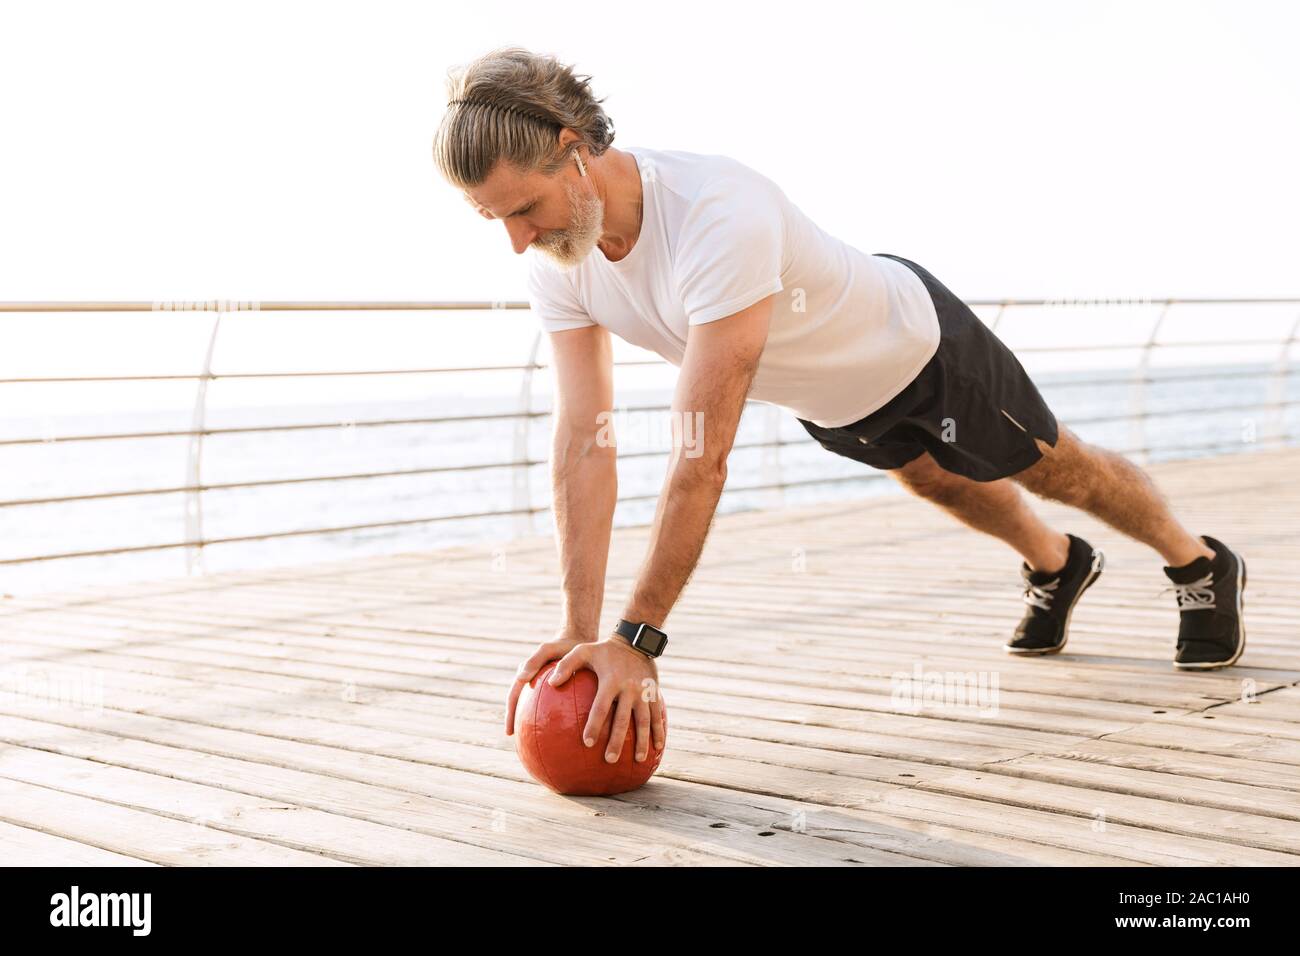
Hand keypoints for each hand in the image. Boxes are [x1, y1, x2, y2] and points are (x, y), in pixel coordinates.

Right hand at [504, 626, 595, 735]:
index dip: (510, 715)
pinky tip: (567, 732)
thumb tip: (520, 679)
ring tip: (540, 742)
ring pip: (537, 708)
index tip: (509, 732)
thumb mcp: (546, 649)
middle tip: (521, 742)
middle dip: (520, 723)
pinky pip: (555, 706)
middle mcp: (533, 682)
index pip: (514, 697)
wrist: (579, 639)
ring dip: (535, 722)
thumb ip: (533, 661)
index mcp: (526, 675)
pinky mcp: (559, 690)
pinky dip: (555, 718)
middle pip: (523, 706)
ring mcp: (544, 687)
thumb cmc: (562, 644)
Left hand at [549, 635, 665, 763]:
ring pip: (643, 720)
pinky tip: (658, 746)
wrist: (635, 642)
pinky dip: (658, 730)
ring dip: (642, 741)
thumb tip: (551, 682)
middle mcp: (628, 689)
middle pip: (623, 719)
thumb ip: (566, 665)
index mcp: (610, 681)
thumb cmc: (603, 650)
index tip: (587, 742)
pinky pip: (657, 715)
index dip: (594, 725)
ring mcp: (643, 692)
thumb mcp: (583, 651)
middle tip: (609, 759)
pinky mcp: (653, 694)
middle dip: (617, 740)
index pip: (601, 707)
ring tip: (638, 760)